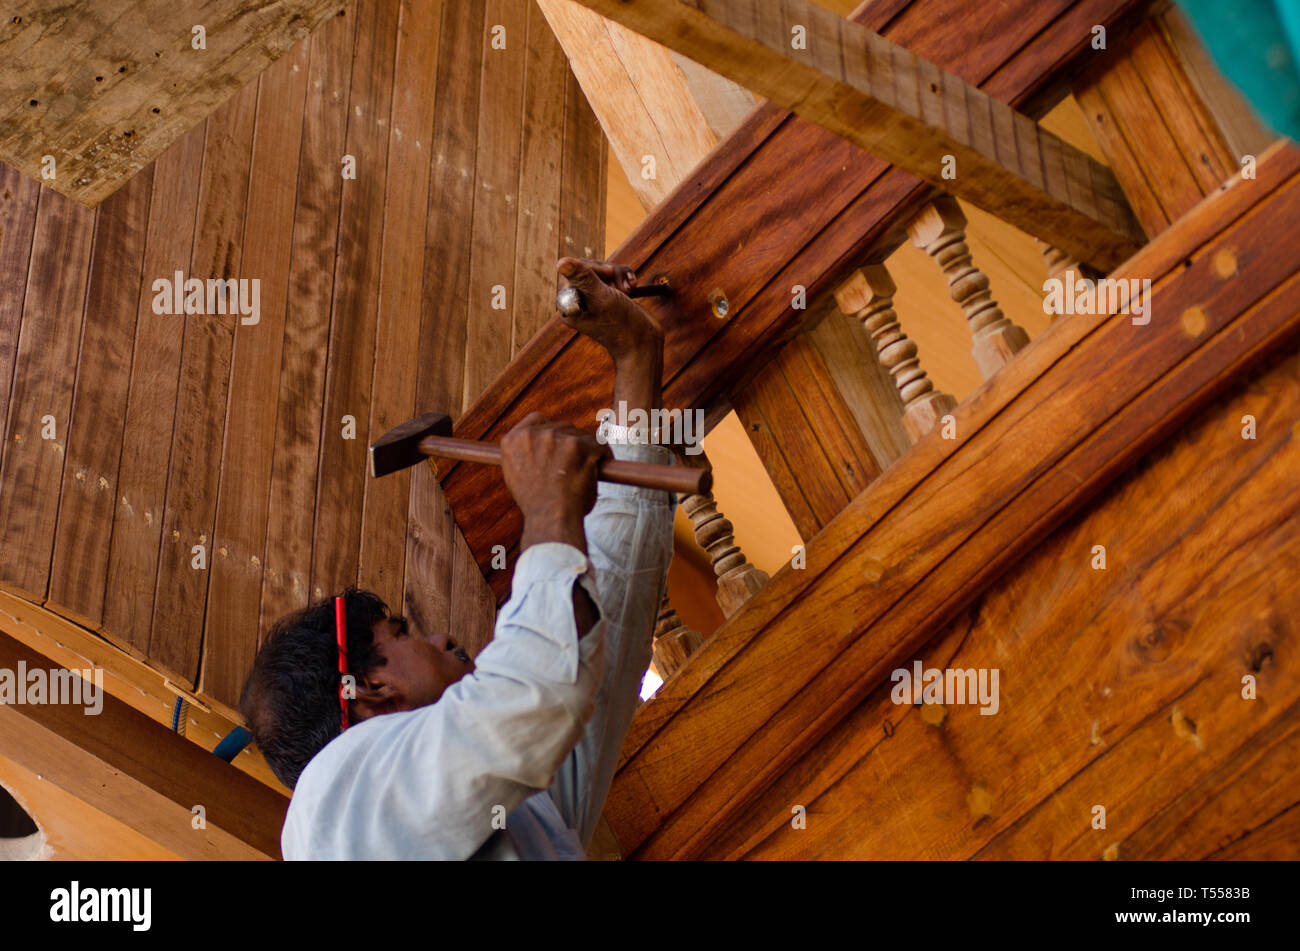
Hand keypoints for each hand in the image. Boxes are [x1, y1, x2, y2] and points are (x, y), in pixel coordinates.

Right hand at [501, 412, 610, 553]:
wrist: (550, 518)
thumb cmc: (538, 505)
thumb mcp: (517, 476)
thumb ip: (527, 456)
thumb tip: (540, 451)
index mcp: (513, 441)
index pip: (536, 420)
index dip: (550, 429)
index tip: (559, 439)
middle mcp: (533, 434)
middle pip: (561, 426)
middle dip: (570, 442)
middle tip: (576, 462)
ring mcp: (556, 438)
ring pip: (580, 435)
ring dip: (586, 450)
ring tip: (586, 470)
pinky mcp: (579, 445)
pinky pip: (598, 443)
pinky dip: (603, 455)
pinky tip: (602, 467)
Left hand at [557, 257, 663, 363]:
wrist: (642, 344)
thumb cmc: (620, 325)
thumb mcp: (600, 298)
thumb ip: (582, 279)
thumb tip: (561, 263)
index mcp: (568, 304)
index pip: (572, 271)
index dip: (592, 269)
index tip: (608, 276)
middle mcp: (579, 300)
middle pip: (588, 267)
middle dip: (608, 272)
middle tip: (621, 288)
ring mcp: (595, 298)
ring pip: (603, 269)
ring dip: (619, 275)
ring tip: (628, 290)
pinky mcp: (609, 295)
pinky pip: (615, 275)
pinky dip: (625, 277)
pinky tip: (632, 287)